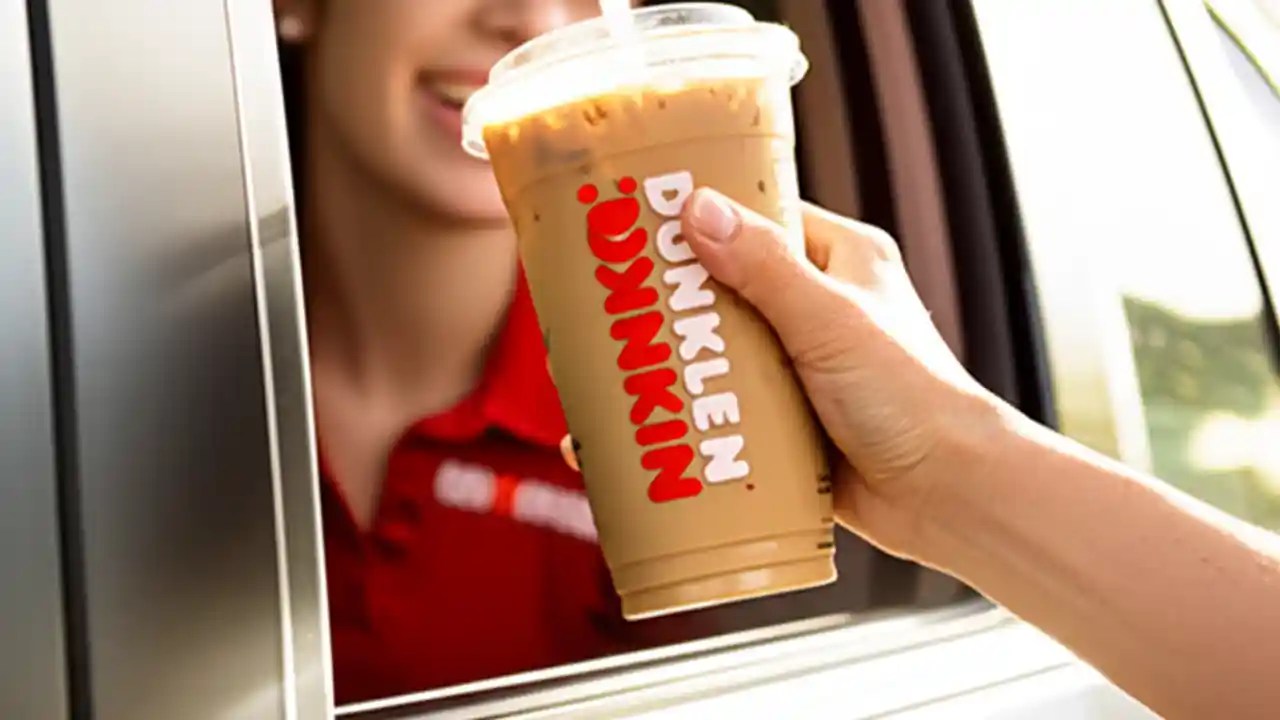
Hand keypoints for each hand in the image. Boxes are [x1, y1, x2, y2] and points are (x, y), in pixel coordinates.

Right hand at [566, 189, 1009, 560]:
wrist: (947, 495)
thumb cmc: (912, 396)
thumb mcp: (829, 318)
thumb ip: (764, 266)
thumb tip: (698, 210)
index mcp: (841, 261)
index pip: (758, 218)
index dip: (701, 218)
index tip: (642, 222)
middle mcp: (820, 311)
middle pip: (726, 289)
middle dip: (672, 302)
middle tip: (611, 304)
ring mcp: (802, 370)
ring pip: (721, 355)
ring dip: (677, 365)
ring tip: (615, 369)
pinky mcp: (790, 426)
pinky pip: (728, 412)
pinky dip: (694, 417)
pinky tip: (652, 427)